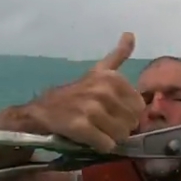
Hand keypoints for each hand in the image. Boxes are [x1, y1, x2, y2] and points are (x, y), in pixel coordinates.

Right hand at [29, 32, 145, 151]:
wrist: (41, 111)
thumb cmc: (74, 94)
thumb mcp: (97, 71)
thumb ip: (117, 55)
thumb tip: (131, 34)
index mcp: (111, 78)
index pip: (139, 106)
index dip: (128, 113)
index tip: (113, 111)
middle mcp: (103, 90)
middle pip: (131, 122)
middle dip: (120, 127)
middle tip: (103, 123)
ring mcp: (92, 108)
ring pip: (121, 135)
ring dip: (110, 138)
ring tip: (96, 130)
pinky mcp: (81, 126)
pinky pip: (106, 145)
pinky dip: (101, 146)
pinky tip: (90, 139)